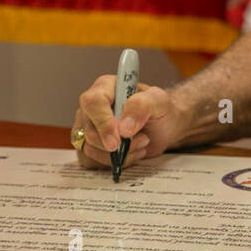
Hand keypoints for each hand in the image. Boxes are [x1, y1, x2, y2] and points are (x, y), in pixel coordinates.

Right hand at [71, 76, 190, 169]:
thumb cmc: (158, 109)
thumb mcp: (159, 100)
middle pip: (90, 131)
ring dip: (120, 154)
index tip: (120, 138)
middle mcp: (92, 107)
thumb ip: (142, 106)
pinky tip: (130, 153)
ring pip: (90, 149)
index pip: (93, 103)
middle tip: (143, 139)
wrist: (162, 126)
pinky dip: (113, 162)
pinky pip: (92, 161)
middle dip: (119, 144)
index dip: (104, 123)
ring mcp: (88, 127)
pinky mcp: (89, 145)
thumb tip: (123, 128)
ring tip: (141, 144)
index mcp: (105, 87)